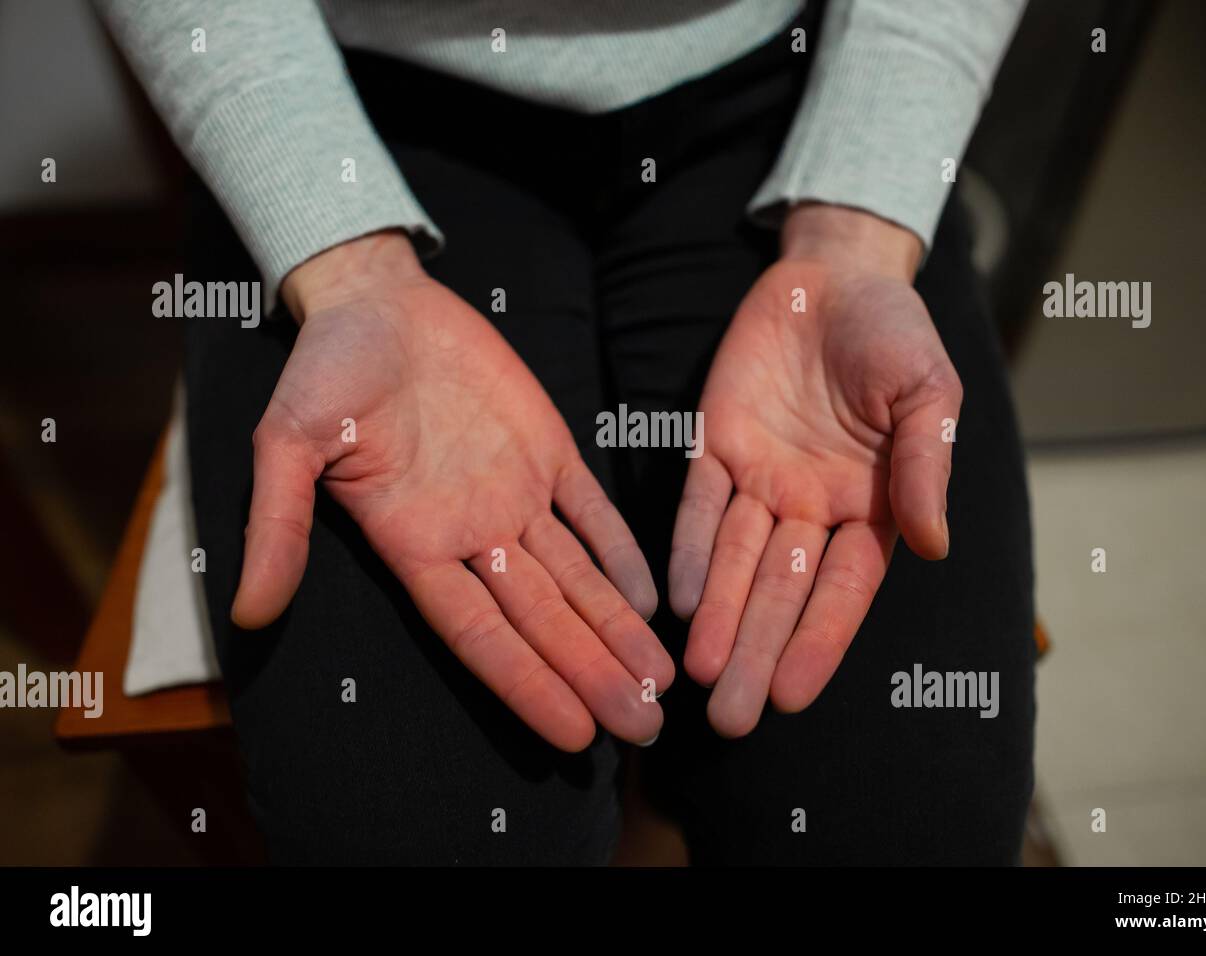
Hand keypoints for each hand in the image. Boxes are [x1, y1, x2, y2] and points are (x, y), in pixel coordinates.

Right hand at [233, 231, 672, 749]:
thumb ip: (278, 525)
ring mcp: (514, 493)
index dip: (528, 683)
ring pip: (576, 577)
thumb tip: (250, 616)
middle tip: (644, 729)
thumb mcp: (288, 443)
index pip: (481, 635)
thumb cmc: (324, 370)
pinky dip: (621, 550)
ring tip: (661, 683)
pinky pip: (590, 510)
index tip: (574, 734)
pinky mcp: (547, 449)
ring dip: (617, 627)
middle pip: (542, 620)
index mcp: (416, 543)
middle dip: (592, 674)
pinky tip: (650, 597)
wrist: (377, 299)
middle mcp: (473, 533)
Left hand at [667, 205, 959, 736]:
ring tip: (695, 673)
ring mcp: (761, 478)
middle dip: (756, 652)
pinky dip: (690, 548)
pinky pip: (700, 504)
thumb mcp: (929, 396)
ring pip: (736, 561)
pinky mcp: (715, 444)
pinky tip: (678, 597)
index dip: (817, 640)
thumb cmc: (895, 336)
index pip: (842, 589)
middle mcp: (811, 506)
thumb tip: (937, 545)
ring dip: (719, 616)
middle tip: (727, 720)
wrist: (834, 274)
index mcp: (871, 507)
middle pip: (781, 592)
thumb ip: (925, 468)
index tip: (790, 694)